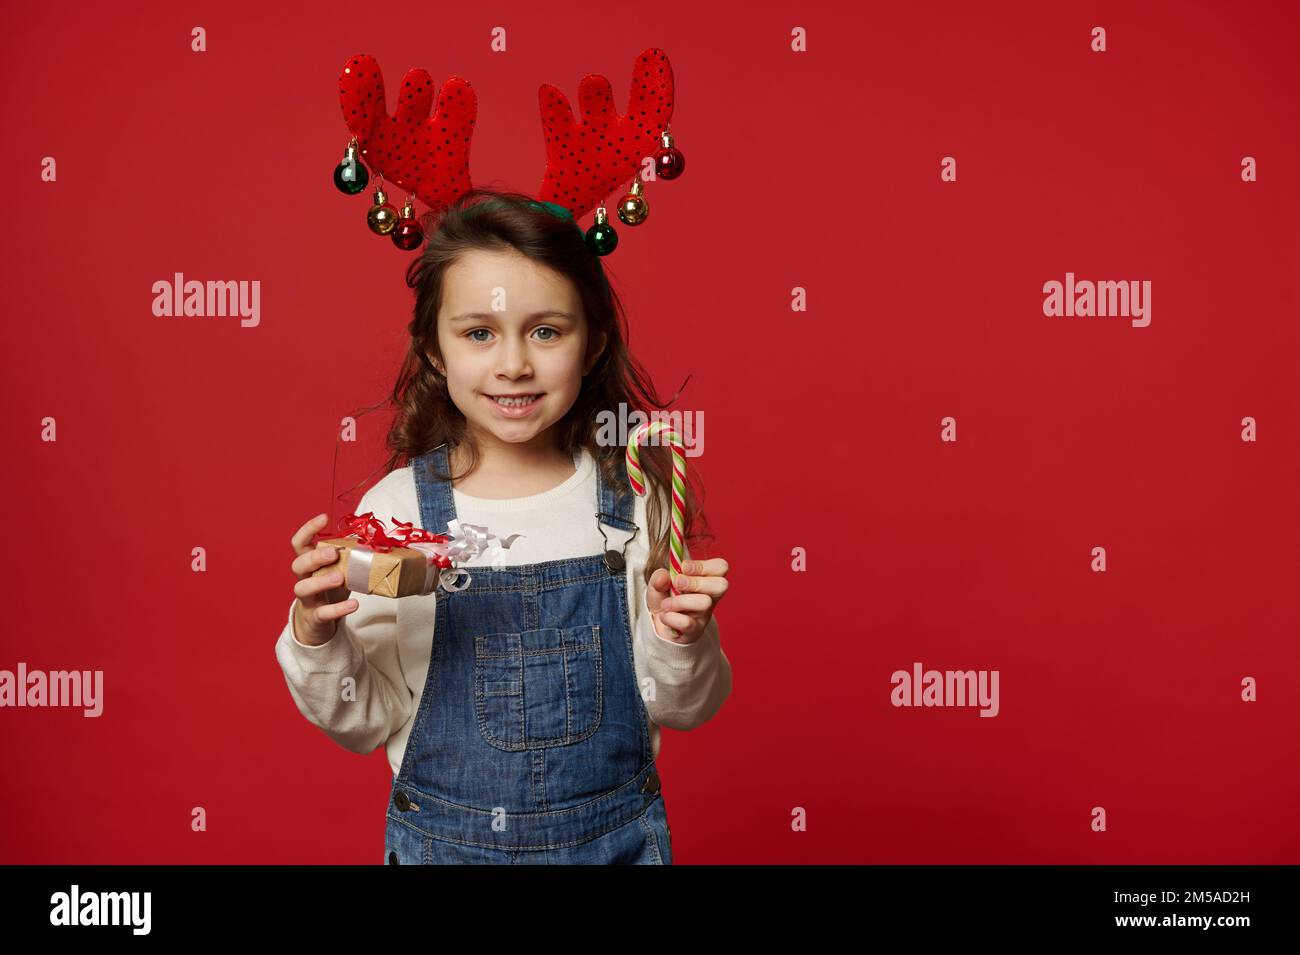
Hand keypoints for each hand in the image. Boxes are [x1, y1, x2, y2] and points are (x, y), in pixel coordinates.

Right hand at [289, 513, 359, 646]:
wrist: (319, 622)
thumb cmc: (331, 589)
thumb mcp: (340, 570)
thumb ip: (351, 556)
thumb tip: (374, 539)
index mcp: (309, 563)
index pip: (299, 543)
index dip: (308, 529)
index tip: (324, 518)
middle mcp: (304, 578)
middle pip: (298, 564)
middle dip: (315, 557)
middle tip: (333, 553)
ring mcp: (307, 599)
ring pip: (302, 588)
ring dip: (320, 581)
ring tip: (340, 578)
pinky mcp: (314, 617)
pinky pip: (322, 613)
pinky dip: (338, 609)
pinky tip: (354, 604)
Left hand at [646, 558, 729, 644]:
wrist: (658, 624)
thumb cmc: (665, 598)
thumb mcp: (658, 584)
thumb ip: (658, 577)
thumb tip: (663, 576)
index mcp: (706, 580)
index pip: (720, 567)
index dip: (704, 565)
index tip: (683, 567)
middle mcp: (710, 597)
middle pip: (721, 585)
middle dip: (696, 581)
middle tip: (677, 583)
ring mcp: (704, 615)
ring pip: (704, 603)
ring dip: (680, 601)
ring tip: (665, 604)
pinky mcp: (694, 631)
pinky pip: (688, 623)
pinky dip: (671, 618)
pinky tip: (665, 616)